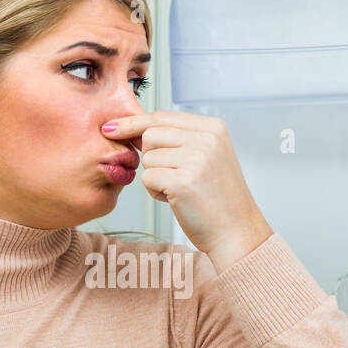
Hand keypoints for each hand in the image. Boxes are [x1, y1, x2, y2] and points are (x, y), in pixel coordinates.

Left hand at [103, 111, 272, 270]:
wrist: (236, 231)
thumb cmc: (217, 198)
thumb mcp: (207, 156)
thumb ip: (179, 138)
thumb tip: (134, 128)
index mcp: (213, 127)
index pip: (162, 116)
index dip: (133, 123)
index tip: (111, 127)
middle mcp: (207, 138)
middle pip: (150, 135)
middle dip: (150, 157)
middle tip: (171, 176)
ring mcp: (196, 158)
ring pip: (147, 158)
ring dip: (155, 177)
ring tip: (179, 189)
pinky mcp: (184, 181)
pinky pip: (147, 178)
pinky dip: (155, 192)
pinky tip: (177, 199)